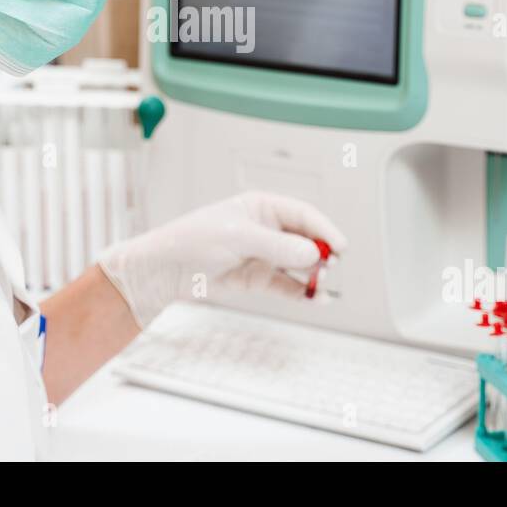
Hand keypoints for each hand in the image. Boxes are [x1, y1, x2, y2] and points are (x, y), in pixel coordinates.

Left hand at [97, 191, 347, 328]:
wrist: (166, 270)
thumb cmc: (193, 240)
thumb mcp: (237, 237)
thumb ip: (276, 246)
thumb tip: (312, 253)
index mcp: (261, 207)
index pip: (302, 214)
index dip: (324, 229)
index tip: (340, 245)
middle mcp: (267, 230)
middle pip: (306, 240)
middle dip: (322, 253)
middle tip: (331, 267)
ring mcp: (263, 255)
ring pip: (299, 265)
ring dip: (314, 275)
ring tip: (322, 286)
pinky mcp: (257, 279)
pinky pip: (286, 286)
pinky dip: (301, 292)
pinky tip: (315, 299)